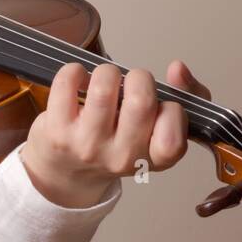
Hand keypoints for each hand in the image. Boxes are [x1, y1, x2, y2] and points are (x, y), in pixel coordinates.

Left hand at [20, 59, 211, 207]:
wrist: (67, 173)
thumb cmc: (117, 143)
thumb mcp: (158, 130)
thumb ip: (185, 96)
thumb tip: (178, 68)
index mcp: (153, 158)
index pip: (175, 136)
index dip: (172, 111)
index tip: (160, 105)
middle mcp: (121, 156)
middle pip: (141, 101)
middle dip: (140, 77)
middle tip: (130, 83)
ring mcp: (87, 145)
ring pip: (104, 88)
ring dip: (107, 72)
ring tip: (104, 80)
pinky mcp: (57, 131)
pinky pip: (67, 83)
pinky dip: (74, 71)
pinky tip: (78, 79)